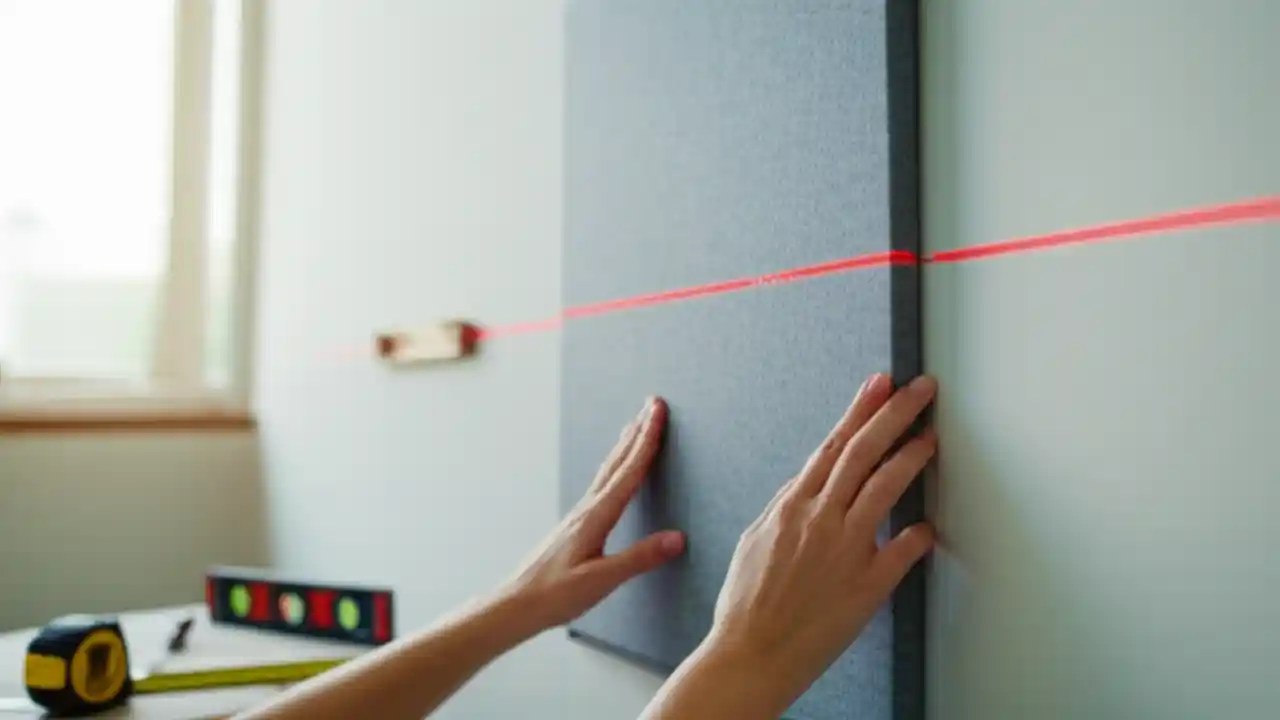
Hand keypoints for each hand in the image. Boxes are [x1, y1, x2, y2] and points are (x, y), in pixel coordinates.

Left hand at [498, 397, 685, 631]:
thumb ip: (640, 558)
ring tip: (636, 425)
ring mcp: (579, 516)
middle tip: (653, 403)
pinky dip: (614, 467)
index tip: (658, 412)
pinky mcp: (576, 526)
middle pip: (617, 462)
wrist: (516, 604)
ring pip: (607, 471)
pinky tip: (613, 472)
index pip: (629, 472)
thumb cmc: (555, 595)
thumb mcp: (602, 580)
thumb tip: (678, 538)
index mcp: (596, 517)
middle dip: (638, 431)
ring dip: (625, 445)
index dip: (647, 440)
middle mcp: (586, 509)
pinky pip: (601, 485)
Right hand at [695, 374, 936, 714]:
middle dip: (894, 413)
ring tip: (931, 438)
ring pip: (885, 487)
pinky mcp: (866, 585)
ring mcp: (845, 549)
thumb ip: (785, 510)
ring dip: (911, 457)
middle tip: (918, 389)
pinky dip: (919, 535)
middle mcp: (820, 519)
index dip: (860, 411)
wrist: (749, 653)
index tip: (879, 386)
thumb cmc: (746, 604)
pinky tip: (930, 526)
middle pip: (863, 452)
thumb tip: (807, 487)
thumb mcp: (755, 541)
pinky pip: (903, 551)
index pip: (833, 445)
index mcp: (791, 507)